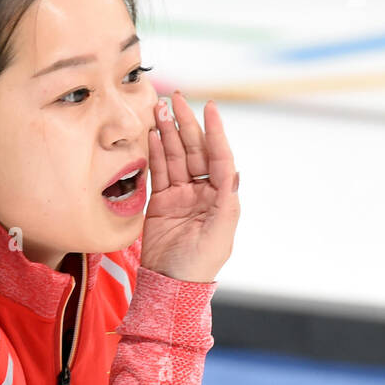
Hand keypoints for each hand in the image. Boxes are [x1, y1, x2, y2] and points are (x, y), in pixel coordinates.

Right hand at [140, 94, 239, 282]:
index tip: (209, 106)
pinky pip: (158, 172)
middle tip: (175, 99)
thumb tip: (233, 171)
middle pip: (195, 150)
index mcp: (222, 197)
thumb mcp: (220, 234)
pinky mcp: (161, 202)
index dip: (215, 131)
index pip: (219, 157)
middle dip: (186, 124)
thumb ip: (227, 202)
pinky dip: (154, 152)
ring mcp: (181, 196)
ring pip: (175, 157)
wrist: (170, 285)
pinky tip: (151, 134)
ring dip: (167, 133)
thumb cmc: (198, 264)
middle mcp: (202, 192)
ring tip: (159, 110)